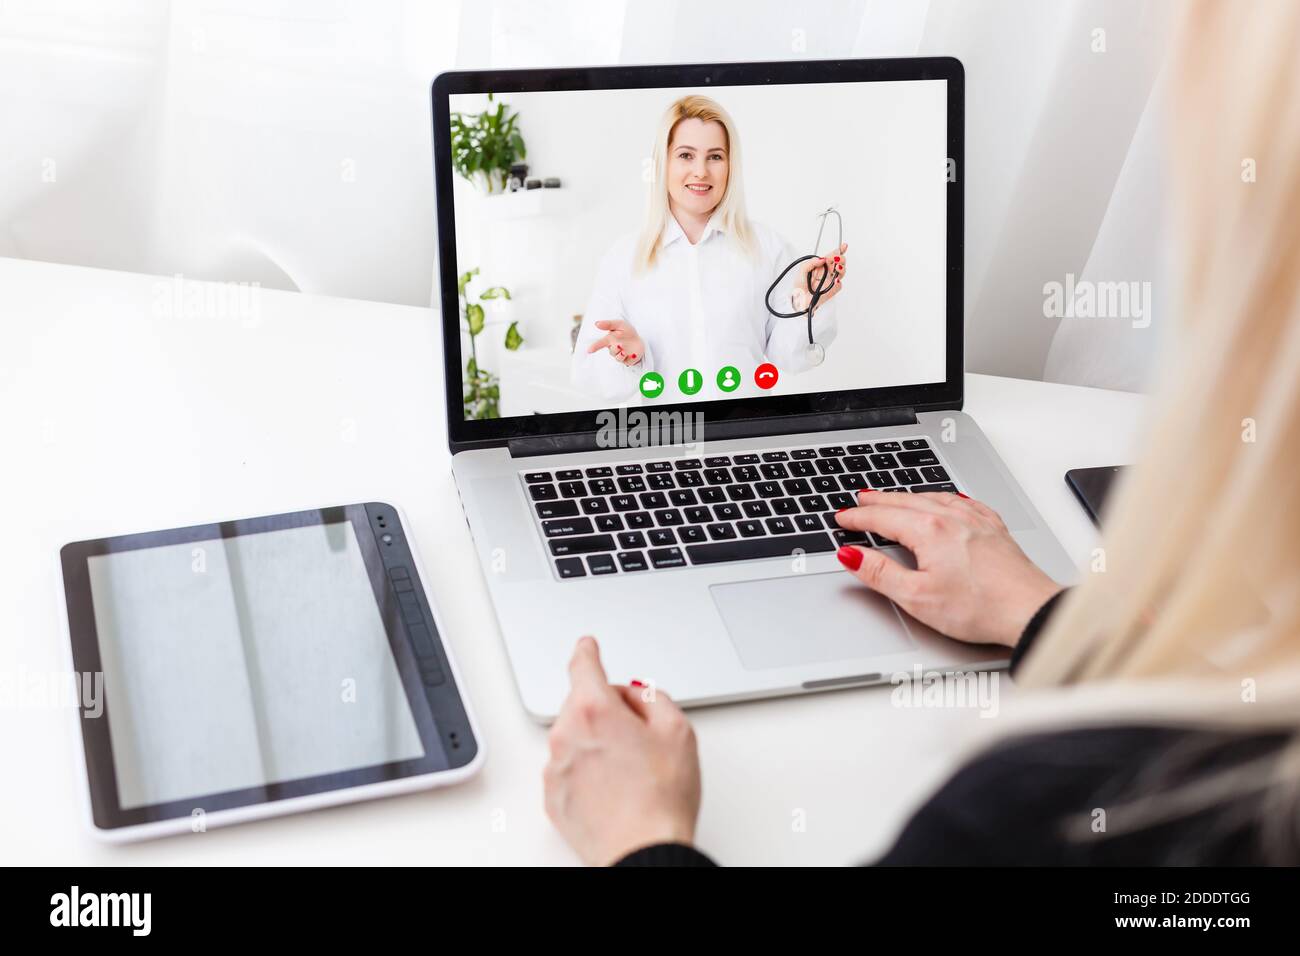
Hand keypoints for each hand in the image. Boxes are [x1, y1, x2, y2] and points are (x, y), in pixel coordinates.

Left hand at [543, 637, 701, 865]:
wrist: (642, 852)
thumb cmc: (661, 799)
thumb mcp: (678, 731)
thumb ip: (652, 698)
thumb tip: (635, 696)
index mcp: (594, 709)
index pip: (583, 665)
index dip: (587, 651)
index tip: (587, 645)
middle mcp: (566, 734)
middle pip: (582, 702)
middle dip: (606, 709)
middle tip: (639, 737)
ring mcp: (555, 767)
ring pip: (574, 736)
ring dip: (595, 741)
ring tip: (629, 771)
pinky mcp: (552, 796)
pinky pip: (568, 768)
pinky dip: (585, 770)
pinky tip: (613, 788)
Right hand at [586, 319, 644, 366]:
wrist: (639, 339)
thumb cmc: (627, 331)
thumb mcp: (620, 324)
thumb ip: (609, 324)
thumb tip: (596, 324)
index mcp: (609, 339)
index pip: (600, 343)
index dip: (594, 347)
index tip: (589, 350)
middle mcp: (613, 348)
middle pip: (611, 351)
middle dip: (616, 348)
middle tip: (620, 344)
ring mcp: (619, 355)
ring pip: (618, 357)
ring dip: (621, 354)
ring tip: (625, 350)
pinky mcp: (626, 360)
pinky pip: (626, 361)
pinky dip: (629, 358)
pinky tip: (633, 354)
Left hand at [792, 242, 848, 311]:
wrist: (799, 298)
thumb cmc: (800, 285)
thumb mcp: (802, 269)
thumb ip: (811, 262)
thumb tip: (822, 259)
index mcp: (821, 265)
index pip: (832, 256)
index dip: (839, 250)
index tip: (844, 246)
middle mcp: (827, 272)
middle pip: (840, 262)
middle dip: (840, 258)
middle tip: (835, 259)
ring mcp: (831, 280)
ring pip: (842, 272)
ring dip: (842, 268)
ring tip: (837, 267)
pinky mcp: (832, 289)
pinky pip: (839, 284)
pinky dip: (838, 281)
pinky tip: (835, 279)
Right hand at [834, 490, 1061, 647]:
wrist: (1030, 610)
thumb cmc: (980, 608)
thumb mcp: (916, 597)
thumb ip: (880, 574)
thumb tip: (852, 555)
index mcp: (929, 531)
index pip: (882, 517)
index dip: (858, 518)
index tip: (843, 518)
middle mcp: (952, 518)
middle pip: (905, 502)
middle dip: (878, 501)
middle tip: (860, 500)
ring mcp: (976, 520)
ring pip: (932, 498)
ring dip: (907, 496)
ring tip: (892, 498)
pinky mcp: (993, 528)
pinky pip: (961, 502)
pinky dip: (941, 499)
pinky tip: (943, 502)